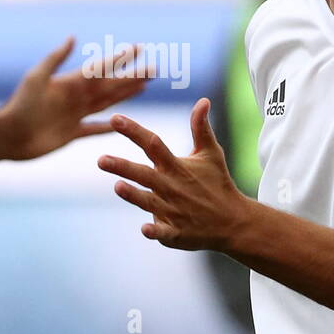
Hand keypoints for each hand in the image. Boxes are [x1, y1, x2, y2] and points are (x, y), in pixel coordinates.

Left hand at [0, 37, 146, 160]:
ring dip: (125, 95)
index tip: (139, 48)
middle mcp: (77, 97)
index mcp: (71, 82)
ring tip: (143, 87)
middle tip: (153, 69)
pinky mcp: (72, 133)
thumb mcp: (36, 78)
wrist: (7, 135)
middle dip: (132, 77)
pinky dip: (108, 127)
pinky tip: (120, 124)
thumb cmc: (19, 105)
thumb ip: (56, 59)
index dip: (121, 59)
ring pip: (107, 103)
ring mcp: (76, 115)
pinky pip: (94, 129)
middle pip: (111, 86)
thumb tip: (73, 37)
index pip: (102, 68)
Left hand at [98, 97, 250, 250]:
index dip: (134, 131)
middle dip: (122, 167)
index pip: (153, 144)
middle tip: (100, 160)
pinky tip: (145, 229)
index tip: (115, 119)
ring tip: (117, 186)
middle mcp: (172, 187)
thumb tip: (203, 100)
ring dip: (134, 195)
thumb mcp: (211, 154)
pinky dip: (155, 231)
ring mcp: (174, 211)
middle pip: (144, 174)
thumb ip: (201, 128)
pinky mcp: (177, 232)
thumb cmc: (217, 183)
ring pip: (149, 202)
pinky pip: (164, 232)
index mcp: (177, 167)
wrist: (233, 221)